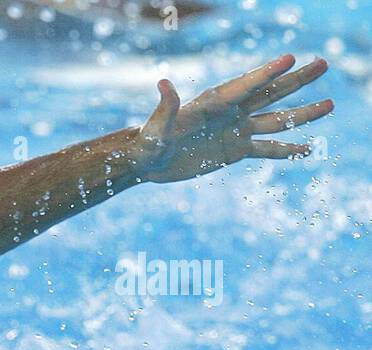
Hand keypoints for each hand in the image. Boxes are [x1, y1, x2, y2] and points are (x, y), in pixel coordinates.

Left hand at [128, 54, 333, 183]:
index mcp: (213, 103)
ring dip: (302, 114)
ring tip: (330, 104)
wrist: (148, 162)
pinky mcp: (236, 149)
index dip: (266, 73)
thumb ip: (166, 106)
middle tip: (322, 64)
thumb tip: (164, 83)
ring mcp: (236, 130)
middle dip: (296, 80)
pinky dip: (287, 150)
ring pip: (276, 120)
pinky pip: (267, 149)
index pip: (244, 85)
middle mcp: (230, 112)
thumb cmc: (149, 141)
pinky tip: (308, 149)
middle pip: (269, 93)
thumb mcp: (157, 126)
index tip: (289, 59)